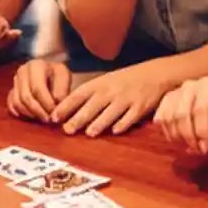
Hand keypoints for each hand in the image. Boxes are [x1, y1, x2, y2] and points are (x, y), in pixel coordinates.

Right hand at [7, 59, 70, 122]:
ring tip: (42, 119)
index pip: (37, 89)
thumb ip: (62, 91)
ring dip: (30, 114)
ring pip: (17, 102)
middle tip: (49, 120)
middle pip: (26, 97)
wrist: (51, 72)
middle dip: (38, 111)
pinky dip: (20, 113)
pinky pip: (12, 105)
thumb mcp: (65, 77)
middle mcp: (22, 72)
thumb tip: (55, 108)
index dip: (46, 104)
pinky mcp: (11, 91)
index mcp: (36, 66)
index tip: (56, 113)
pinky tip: (31, 117)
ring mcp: (15, 82)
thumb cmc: (58, 75)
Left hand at [52, 67, 170, 137]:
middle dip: (79, 118)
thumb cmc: (125, 81)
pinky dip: (123, 123)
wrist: (154, 74)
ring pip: (110, 112)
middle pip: (92, 106)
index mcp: (99, 84)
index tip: (54, 117)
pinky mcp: (140, 107)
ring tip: (89, 133)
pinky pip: (130, 116)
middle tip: (67, 130)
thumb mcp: (105, 82)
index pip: (78, 95)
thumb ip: (89, 95)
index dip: (65, 106)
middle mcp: (111, 91)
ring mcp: (126, 99)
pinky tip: (115, 131)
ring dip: (100, 122)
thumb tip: (67, 111)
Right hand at [153, 76, 207, 156]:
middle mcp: (189, 85)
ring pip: (169, 118)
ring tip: (189, 147)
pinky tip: (179, 140)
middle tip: (197, 151)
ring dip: (177, 137)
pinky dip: (167, 133)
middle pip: (181, 115)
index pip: (200, 110)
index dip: (201, 131)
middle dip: (188, 137)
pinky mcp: (167, 99)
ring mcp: (176, 91)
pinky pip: (160, 118)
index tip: (206, 148)